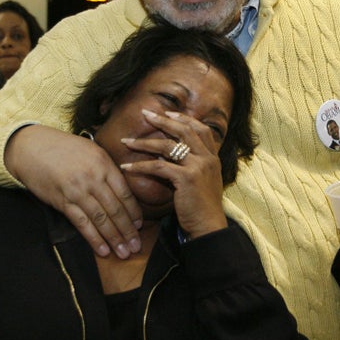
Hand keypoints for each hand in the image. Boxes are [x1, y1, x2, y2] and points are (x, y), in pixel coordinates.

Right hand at [5, 125, 143, 257]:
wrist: (32, 147)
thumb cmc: (64, 148)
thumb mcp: (92, 150)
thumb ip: (108, 169)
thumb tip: (124, 191)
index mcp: (103, 164)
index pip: (124, 193)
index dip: (134, 212)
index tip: (140, 226)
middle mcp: (93, 179)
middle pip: (115, 209)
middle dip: (128, 231)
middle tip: (136, 247)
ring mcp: (77, 191)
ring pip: (101, 219)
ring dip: (114, 238)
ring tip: (124, 253)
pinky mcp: (62, 202)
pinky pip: (81, 223)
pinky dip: (93, 238)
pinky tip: (102, 250)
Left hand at [119, 109, 226, 236]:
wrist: (209, 226)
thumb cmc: (202, 208)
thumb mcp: (202, 182)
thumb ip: (190, 165)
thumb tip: (166, 153)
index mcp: (213, 157)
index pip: (200, 129)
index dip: (183, 118)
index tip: (167, 112)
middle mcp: (207, 158)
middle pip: (184, 130)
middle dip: (163, 120)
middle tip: (145, 114)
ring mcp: (198, 166)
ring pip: (168, 146)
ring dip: (144, 142)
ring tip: (127, 141)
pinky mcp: (186, 178)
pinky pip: (158, 166)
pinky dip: (140, 165)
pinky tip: (127, 166)